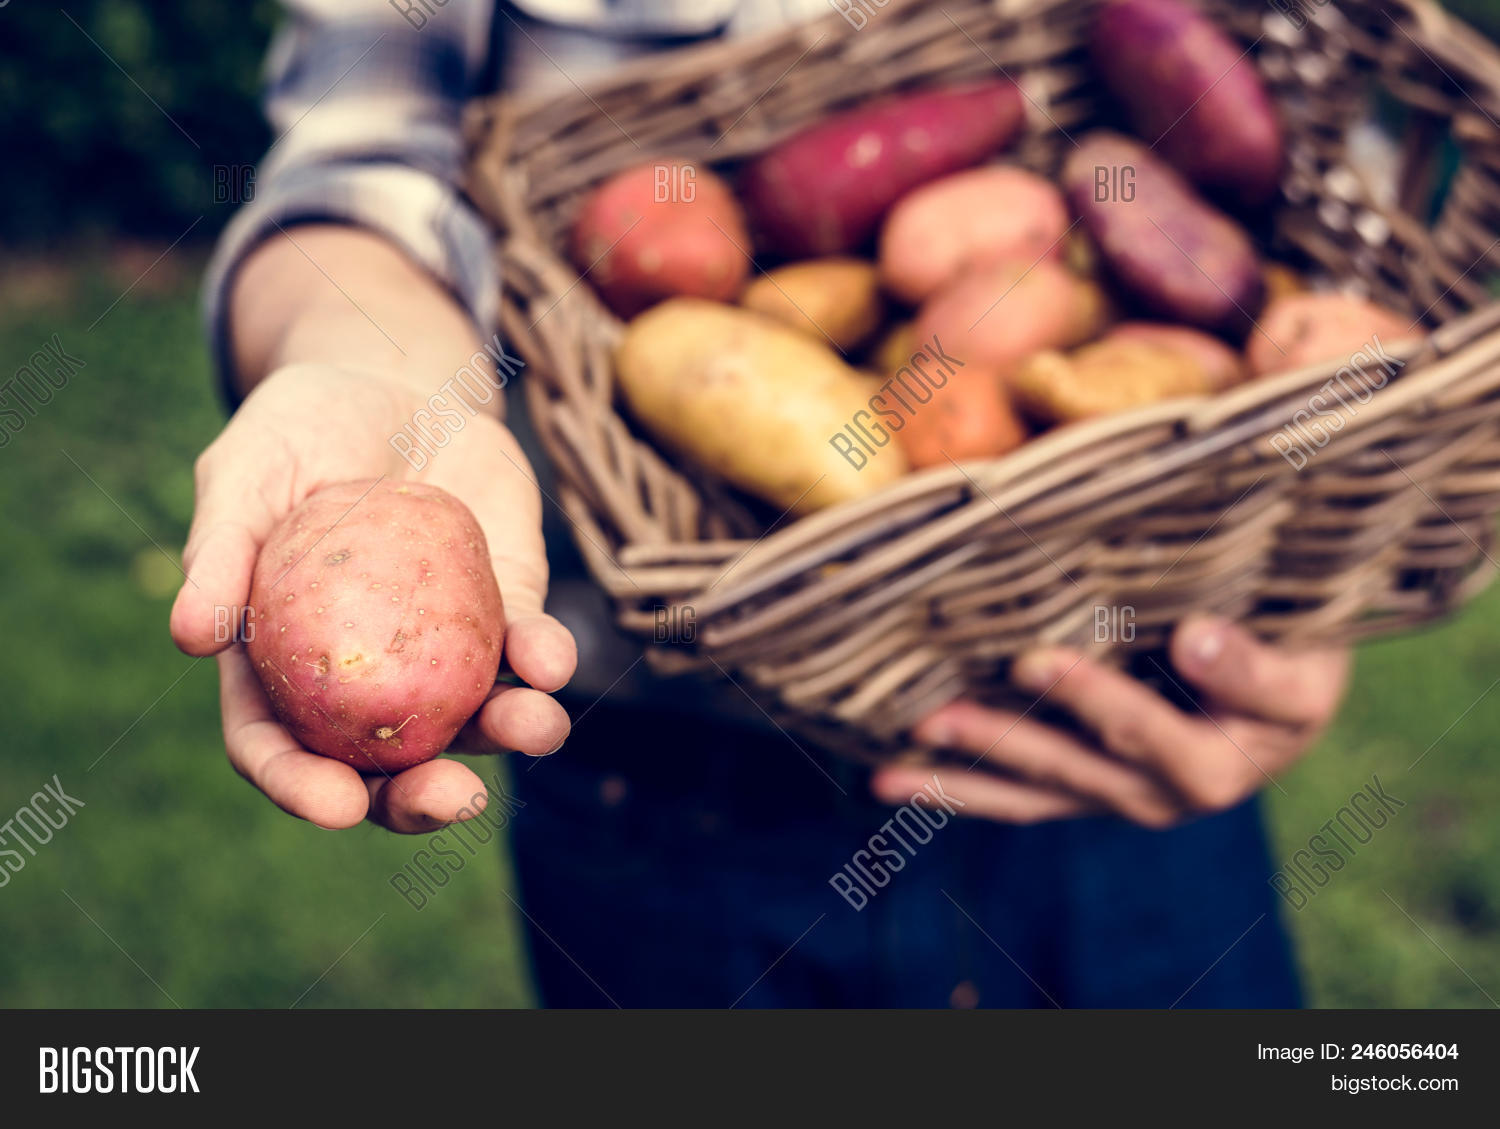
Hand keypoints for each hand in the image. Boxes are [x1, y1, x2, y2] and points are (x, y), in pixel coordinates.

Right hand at [170, 363, 576, 831]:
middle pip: (386, 763)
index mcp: (279, 659)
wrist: (398, 382)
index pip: (279, 743)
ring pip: (473, 720)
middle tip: (454, 799)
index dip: (300, 785)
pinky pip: (526, 648)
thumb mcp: (244, 474)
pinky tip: (550, 660)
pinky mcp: (505, 606)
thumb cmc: (301, 429)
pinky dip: (542, 660)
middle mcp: (364, 672)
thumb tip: (188, 638)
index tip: (337, 806)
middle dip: (421, 797)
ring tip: (536, 728)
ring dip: (508, 734)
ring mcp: (439, 647)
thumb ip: (221, 549)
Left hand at [876, 616, 1348, 827]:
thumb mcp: (1304, 659)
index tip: (1032, 659)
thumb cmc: (1297, 654)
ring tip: (890, 771)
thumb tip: (1196, 643)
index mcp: (1223, 764)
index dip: (1100, 703)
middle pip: (1077, 770)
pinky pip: (1020, 798)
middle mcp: (1168, 795)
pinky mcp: (1087, 790)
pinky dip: (958, 789)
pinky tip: (895, 780)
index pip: (1154, 737)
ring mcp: (1121, 796)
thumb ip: (1256, 665)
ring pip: (1034, 794)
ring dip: (962, 777)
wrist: (1292, 683)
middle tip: (937, 713)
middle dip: (1004, 742)